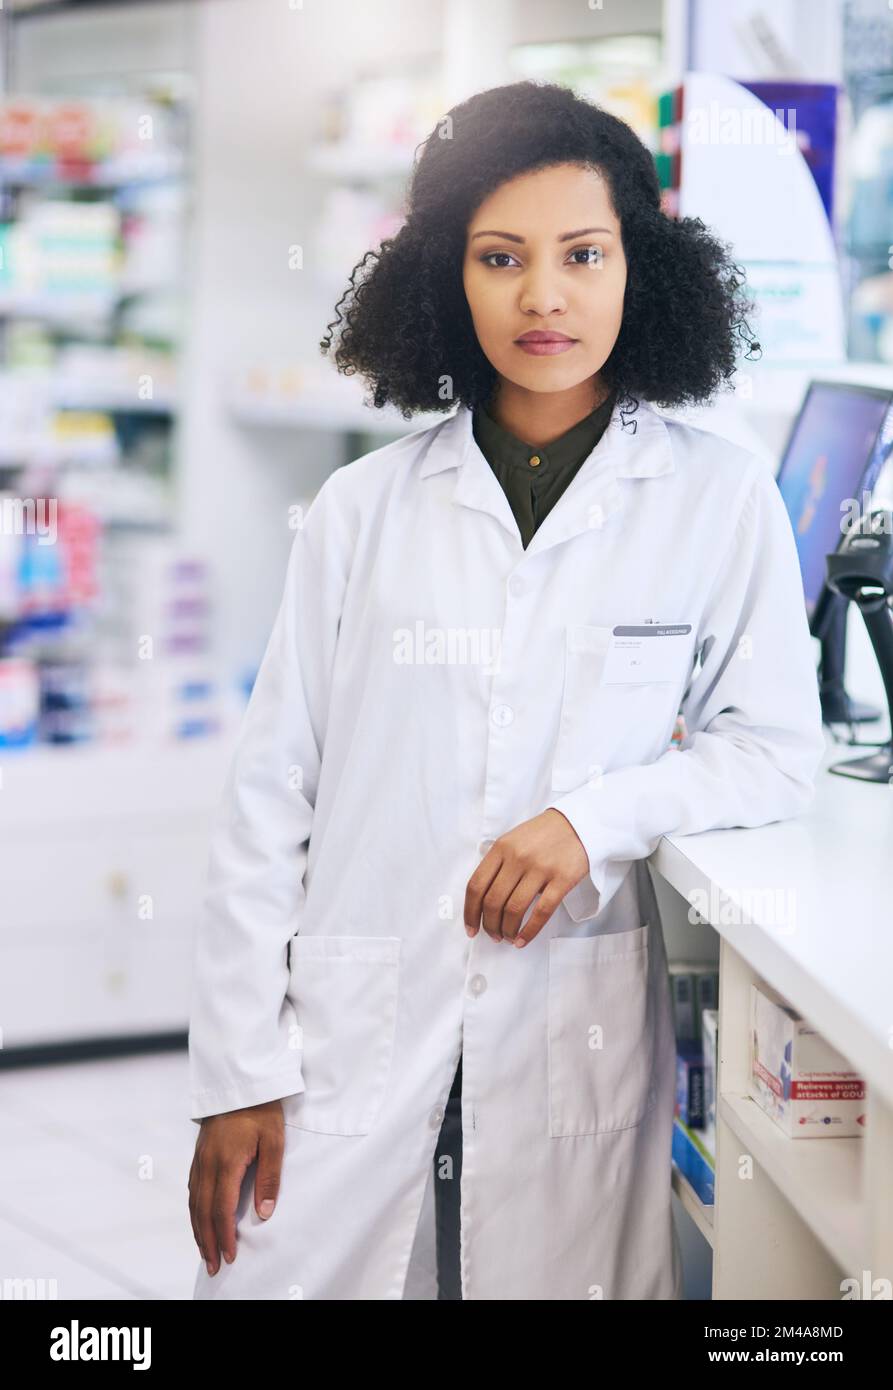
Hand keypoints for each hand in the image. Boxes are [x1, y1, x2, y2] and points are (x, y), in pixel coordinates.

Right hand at [188, 1100, 284, 1275]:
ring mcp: (200, 1158)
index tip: (230, 1256)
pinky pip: (192, 1188)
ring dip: (198, 1229)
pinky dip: (194, 1210)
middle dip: (208, 1241)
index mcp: (226, 1162)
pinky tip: (199, 1218)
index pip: (222, 1209)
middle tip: (213, 1266)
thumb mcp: (273, 1140)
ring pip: (194, 1202)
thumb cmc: (261, 1109)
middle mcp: (208, 1163)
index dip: (225, 1235)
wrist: (240, 1081)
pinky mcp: (199, 1153)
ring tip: (205, 1251)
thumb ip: (269, 1177)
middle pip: (203, 1211)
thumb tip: (264, 1212)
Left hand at [463, 809, 592, 947]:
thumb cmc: (543, 835)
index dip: (470, 912)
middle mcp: (517, 858)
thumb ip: (497, 864)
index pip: (476, 885)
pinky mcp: (562, 879)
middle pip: (493, 901)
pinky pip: (541, 912)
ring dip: (507, 930)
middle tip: (493, 935)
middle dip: (490, 925)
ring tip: (508, 937)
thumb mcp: (513, 840)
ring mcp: (540, 868)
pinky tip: (523, 940)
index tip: (471, 928)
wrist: (579, 823)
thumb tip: (484, 901)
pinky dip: (529, 931)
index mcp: (501, 848)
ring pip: (514, 909)